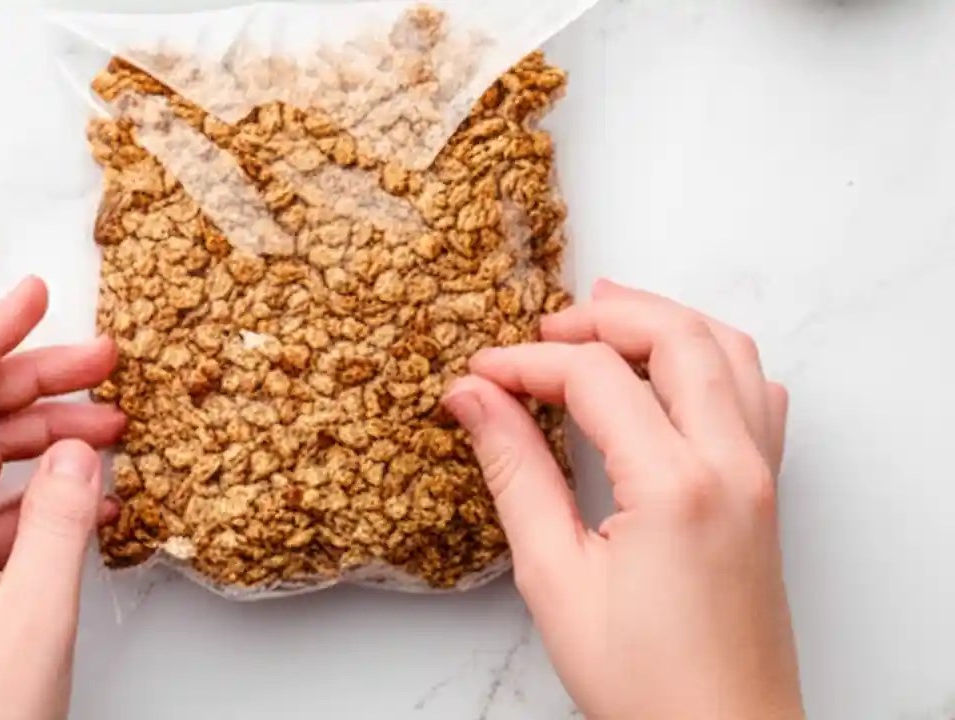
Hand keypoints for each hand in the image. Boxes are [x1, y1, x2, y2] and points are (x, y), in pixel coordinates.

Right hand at [443, 280, 801, 719]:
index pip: (596, 378)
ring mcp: (760, 475)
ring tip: (602, 322)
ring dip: (664, 322)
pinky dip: (712, 358)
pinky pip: (758, 391)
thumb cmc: (642, 680)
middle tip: (540, 332)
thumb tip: (472, 398)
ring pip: (730, 350)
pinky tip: (670, 375)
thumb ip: (515, 471)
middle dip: (602, 316)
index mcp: (675, 484)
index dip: (527, 364)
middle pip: (677, 336)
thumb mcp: (553, 575)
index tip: (481, 375)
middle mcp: (732, 464)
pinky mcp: (767, 492)